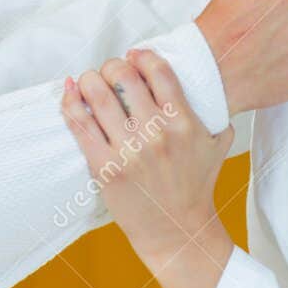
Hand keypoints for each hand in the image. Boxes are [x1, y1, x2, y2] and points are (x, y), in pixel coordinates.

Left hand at [60, 49, 234, 259]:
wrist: (177, 231)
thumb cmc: (196, 187)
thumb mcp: (217, 146)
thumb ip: (215, 113)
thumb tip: (208, 83)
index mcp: (184, 123)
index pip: (158, 71)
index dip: (142, 56)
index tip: (134, 56)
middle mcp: (157, 134)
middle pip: (123, 76)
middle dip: (112, 65)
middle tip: (109, 71)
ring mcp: (129, 151)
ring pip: (98, 95)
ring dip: (88, 79)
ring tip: (88, 80)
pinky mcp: (105, 167)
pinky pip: (81, 125)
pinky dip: (71, 104)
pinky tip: (69, 94)